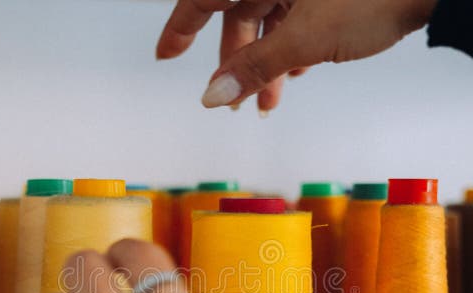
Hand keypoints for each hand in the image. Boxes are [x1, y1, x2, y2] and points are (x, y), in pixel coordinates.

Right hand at [157, 0, 437, 111]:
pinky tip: (299, 71)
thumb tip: (212, 95)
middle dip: (235, 61)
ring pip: (270, 18)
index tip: (165, 55)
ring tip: (269, 101)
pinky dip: (293, 46)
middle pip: (239, 12)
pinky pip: (296, 16)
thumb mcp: (307, 36)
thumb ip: (256, 65)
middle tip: (232, 101)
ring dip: (267, 62)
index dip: (181, 27)